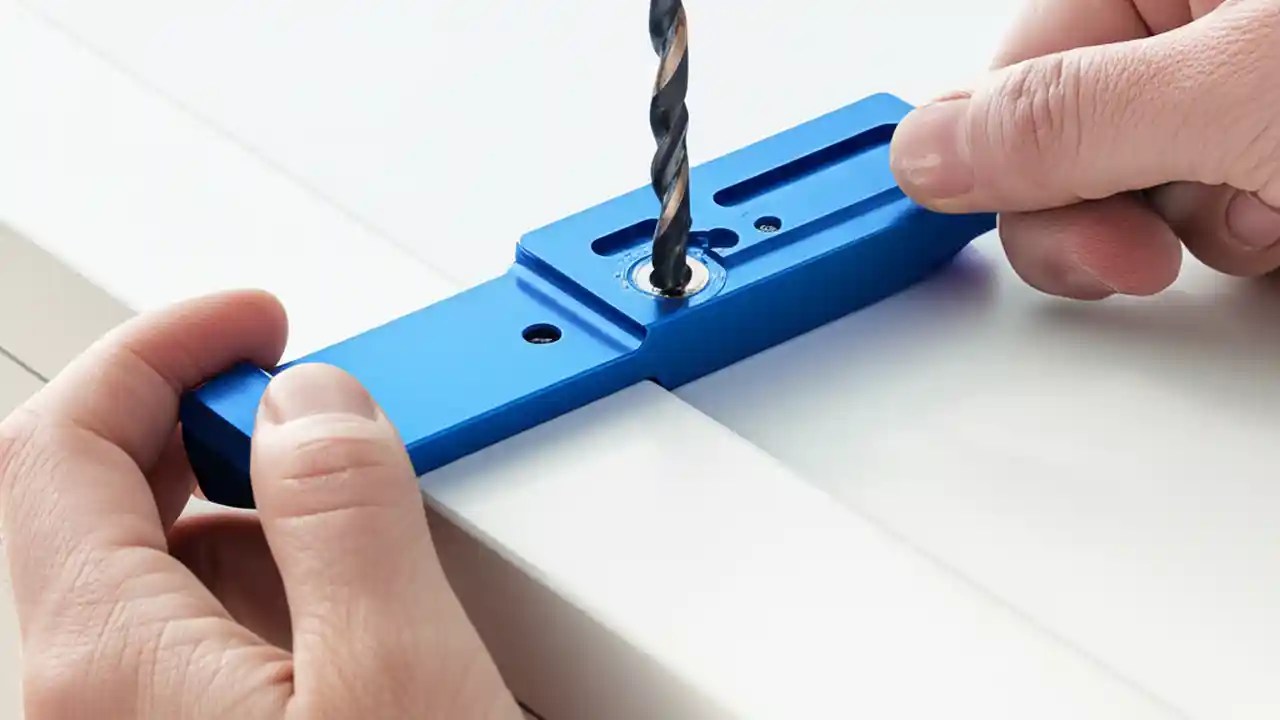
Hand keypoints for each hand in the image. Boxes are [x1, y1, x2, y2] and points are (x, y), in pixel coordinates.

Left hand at [0, 291, 522, 718]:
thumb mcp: (401, 675)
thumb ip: (350, 517)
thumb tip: (316, 405)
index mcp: (112, 663)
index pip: (62, 442)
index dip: (160, 351)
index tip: (257, 325)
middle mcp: (92, 703)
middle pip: (97, 499)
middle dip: (209, 424)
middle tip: (309, 408)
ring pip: (157, 572)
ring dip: (251, 511)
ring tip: (357, 514)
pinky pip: (198, 638)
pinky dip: (271, 584)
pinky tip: (356, 608)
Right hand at [889, 0, 1279, 299]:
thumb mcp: (1234, 91)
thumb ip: (1067, 120)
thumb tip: (924, 148)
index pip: (1020, 71)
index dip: (1004, 154)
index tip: (1014, 216)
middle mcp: (1198, 33)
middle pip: (1067, 149)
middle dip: (1102, 216)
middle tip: (1146, 252)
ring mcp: (1243, 105)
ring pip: (1143, 202)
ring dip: (1199, 238)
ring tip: (1276, 212)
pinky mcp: (1279, 169)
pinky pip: (1214, 229)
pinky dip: (1253, 251)